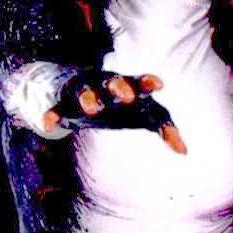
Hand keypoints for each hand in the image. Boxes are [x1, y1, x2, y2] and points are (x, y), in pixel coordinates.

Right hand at [43, 72, 186, 152]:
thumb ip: (166, 129)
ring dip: (88, 98)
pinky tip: (48, 125)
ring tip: (91, 108)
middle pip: (113, 81)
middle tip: (126, 96)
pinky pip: (58, 109)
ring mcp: (85, 92)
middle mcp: (105, 85)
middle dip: (119, 86)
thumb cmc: (125, 108)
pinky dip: (53, 114)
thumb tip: (184, 151)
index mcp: (128, 86)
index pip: (140, 83)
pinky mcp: (66, 105)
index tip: (159, 84)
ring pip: (85, 90)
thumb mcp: (146, 116)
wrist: (89, 100)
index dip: (147, 82)